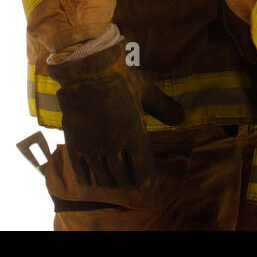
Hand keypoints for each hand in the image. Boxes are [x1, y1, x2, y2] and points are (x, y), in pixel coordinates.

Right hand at [48, 38, 183, 188]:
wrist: (89, 69)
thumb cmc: (121, 78)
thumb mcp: (148, 92)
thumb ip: (164, 107)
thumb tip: (181, 118)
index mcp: (134, 135)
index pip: (142, 170)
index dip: (145, 180)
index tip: (148, 184)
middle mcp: (113, 145)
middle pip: (121, 177)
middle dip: (127, 184)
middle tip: (130, 186)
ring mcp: (92, 145)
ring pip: (101, 175)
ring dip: (108, 183)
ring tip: (112, 185)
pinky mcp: (75, 142)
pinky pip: (80, 169)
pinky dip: (86, 179)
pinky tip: (89, 182)